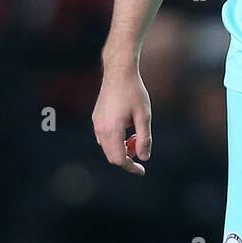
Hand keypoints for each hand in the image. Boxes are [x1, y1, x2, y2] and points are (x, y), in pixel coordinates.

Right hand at [92, 55, 152, 174]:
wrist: (119, 72)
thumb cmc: (134, 92)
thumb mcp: (144, 115)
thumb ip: (144, 138)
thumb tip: (144, 158)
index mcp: (112, 130)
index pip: (119, 159)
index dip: (131, 167)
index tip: (142, 170)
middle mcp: (100, 129)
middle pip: (112, 156)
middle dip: (127, 157)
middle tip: (141, 146)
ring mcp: (96, 123)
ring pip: (107, 147)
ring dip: (121, 147)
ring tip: (135, 132)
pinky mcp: (96, 118)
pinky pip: (104, 137)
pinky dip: (115, 139)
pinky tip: (126, 126)